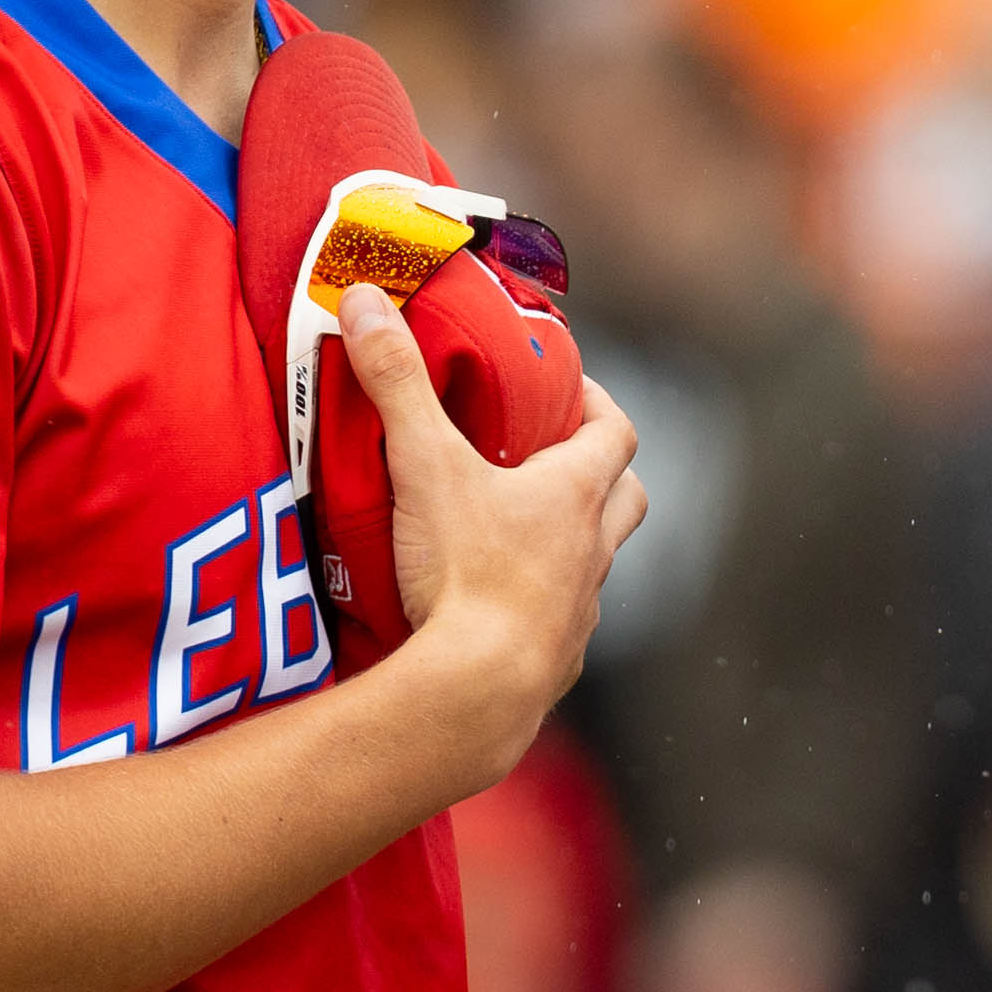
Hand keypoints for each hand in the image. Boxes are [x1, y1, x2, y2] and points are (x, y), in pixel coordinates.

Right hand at [343, 286, 644, 746]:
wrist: (478, 691)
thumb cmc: (465, 574)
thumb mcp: (424, 464)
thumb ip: (395, 382)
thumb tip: (365, 300)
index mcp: (577, 494)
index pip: (617, 431)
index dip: (598, 405)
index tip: (568, 390)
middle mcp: (594, 549)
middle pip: (627, 496)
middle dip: (600, 472)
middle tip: (552, 459)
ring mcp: (581, 609)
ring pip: (597, 562)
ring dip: (572, 542)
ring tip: (519, 532)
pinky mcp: (557, 661)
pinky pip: (563, 622)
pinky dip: (541, 606)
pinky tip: (498, 608)